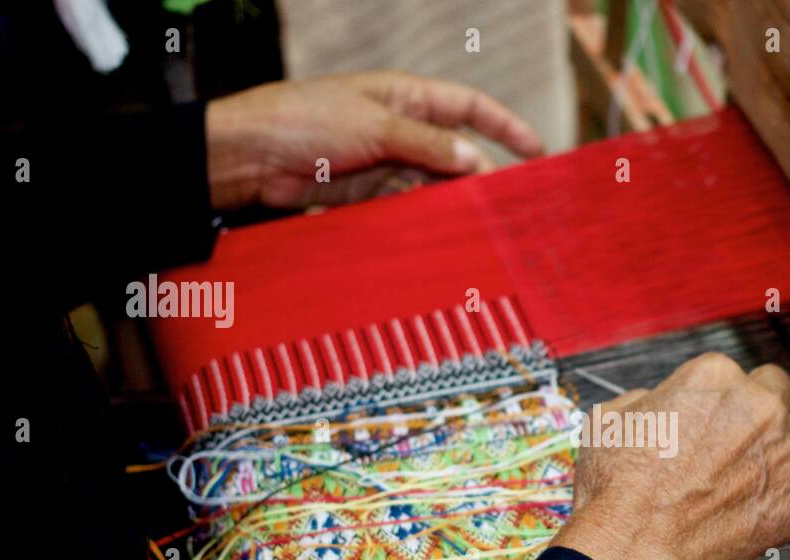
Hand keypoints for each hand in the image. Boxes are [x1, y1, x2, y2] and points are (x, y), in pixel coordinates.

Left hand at [205, 71, 543, 208]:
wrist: (254, 155)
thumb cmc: (305, 119)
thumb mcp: (375, 125)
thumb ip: (428, 145)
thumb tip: (475, 160)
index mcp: (407, 97)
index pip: (470, 107)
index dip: (505, 126)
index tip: (535, 150)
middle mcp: (403, 128)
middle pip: (458, 152)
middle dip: (484, 175)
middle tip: (509, 203)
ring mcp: (388, 162)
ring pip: (437, 184)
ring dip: (456, 202)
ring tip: (480, 224)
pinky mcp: (371, 193)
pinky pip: (411, 206)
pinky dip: (428, 218)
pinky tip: (444, 232)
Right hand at [553, 354, 789, 559]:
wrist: (637, 547)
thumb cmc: (617, 492)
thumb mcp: (608, 422)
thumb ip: (645, 401)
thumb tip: (657, 402)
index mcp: (712, 378)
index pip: (731, 375)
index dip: (716, 404)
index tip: (705, 428)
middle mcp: (756, 404)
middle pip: (778, 388)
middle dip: (761, 412)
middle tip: (739, 445)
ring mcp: (787, 448)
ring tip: (784, 457)